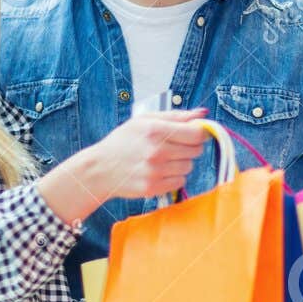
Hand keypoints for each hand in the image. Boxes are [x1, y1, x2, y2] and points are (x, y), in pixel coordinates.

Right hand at [39, 109, 211, 224]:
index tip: (196, 134)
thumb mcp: (144, 120)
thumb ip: (175, 116)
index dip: (201, 133)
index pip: (197, 134)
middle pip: (196, 150)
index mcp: (155, 130)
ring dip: (181, 163)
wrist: (100, 169)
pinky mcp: (154, 187)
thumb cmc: (123, 142)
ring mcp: (156, 171)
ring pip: (189, 167)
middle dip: (189, 147)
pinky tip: (158, 171)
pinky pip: (180, 181)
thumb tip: (202, 114)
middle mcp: (157, 151)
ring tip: (161, 159)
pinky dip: (174, 177)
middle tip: (173, 146)